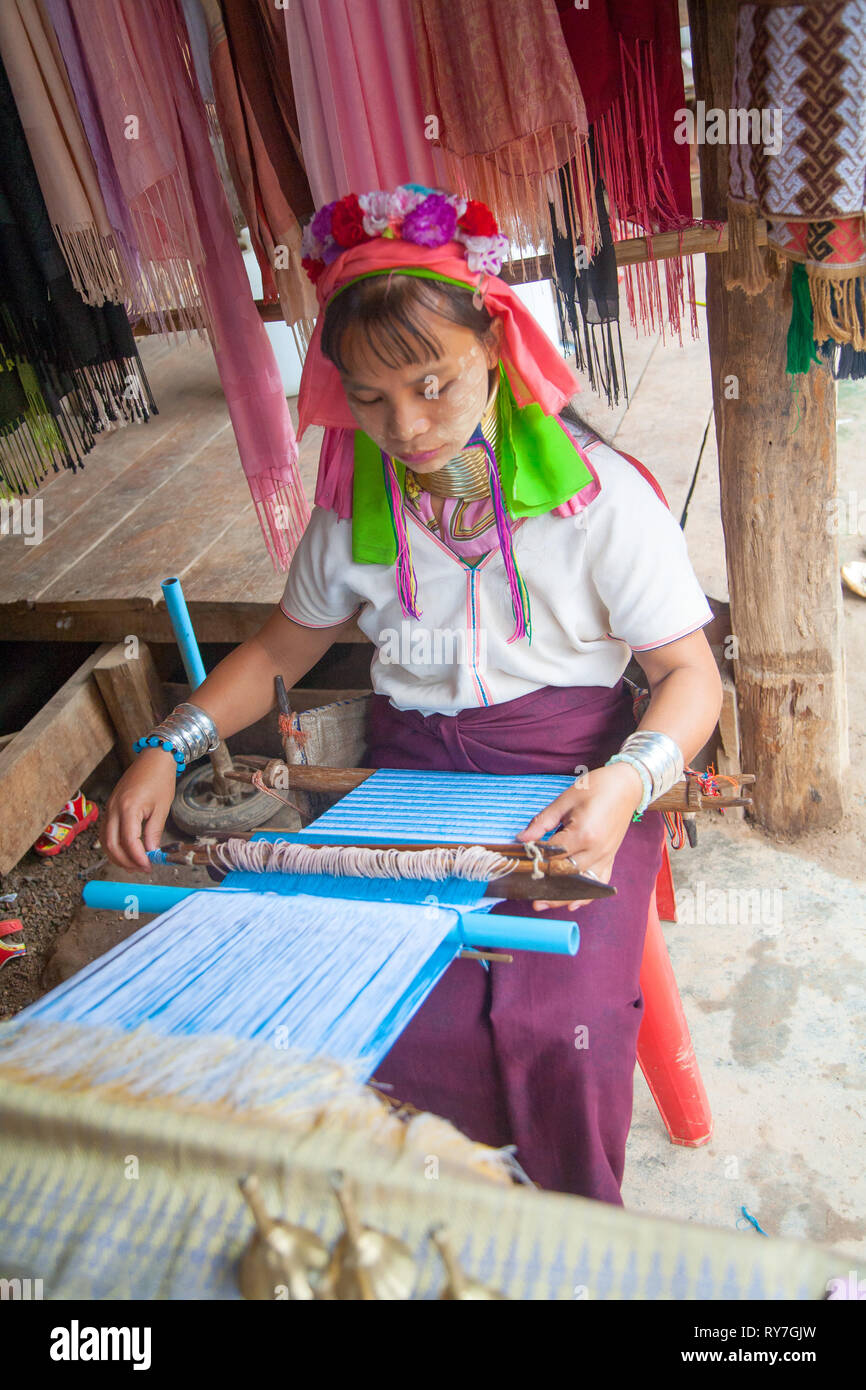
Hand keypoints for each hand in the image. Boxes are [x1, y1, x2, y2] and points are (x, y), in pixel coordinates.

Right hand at [104, 748, 177, 871]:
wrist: (153, 758)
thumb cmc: (160, 779)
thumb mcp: (162, 807)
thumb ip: (154, 831)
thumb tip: (150, 851)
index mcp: (129, 807)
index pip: (129, 841)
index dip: (138, 858)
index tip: (148, 866)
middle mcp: (114, 808)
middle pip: (112, 844)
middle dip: (126, 861)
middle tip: (142, 869)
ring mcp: (109, 807)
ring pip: (105, 840)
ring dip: (117, 856)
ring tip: (134, 864)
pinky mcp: (109, 807)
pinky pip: (106, 831)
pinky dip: (113, 844)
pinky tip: (125, 851)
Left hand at [517, 762, 644, 910]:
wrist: (627, 785)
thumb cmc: (596, 787)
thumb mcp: (564, 800)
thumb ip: (542, 822)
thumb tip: (522, 839)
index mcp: (583, 833)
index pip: (552, 854)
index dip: (535, 858)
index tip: (520, 862)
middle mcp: (596, 850)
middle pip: (566, 874)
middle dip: (545, 883)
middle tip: (526, 892)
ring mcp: (606, 856)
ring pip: (582, 884)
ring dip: (563, 896)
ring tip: (543, 903)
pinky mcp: (610, 858)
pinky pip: (599, 882)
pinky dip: (586, 895)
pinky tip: (573, 904)